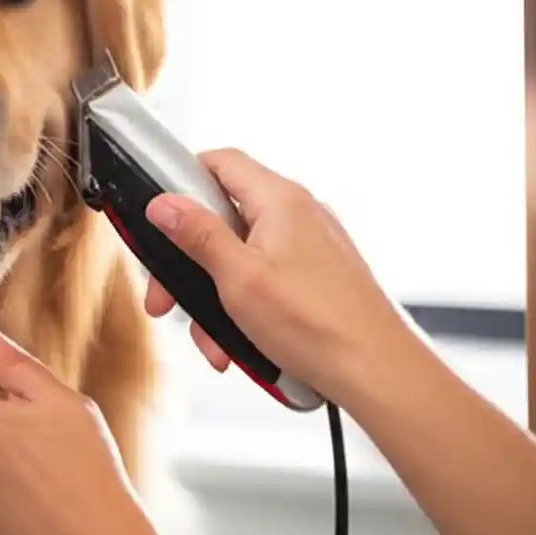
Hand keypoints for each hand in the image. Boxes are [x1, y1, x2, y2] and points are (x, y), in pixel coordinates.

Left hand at [0, 318, 167, 534]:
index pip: (0, 389)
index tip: (57, 420)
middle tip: (62, 443)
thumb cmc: (86, 465)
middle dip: (24, 426)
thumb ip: (11, 361)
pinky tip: (49, 491)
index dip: (33, 401)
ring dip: (22, 454)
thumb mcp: (57, 397)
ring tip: (58, 469)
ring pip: (0, 450)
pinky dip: (22, 482)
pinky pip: (3, 480)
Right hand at [143, 148, 413, 405]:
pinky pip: (263, 282)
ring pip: (239, 259)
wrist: (377, 372)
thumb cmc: (319, 326)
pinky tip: (242, 345)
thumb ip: (197, 235)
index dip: (181, 182)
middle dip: (190, 264)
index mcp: (280, 200)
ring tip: (216, 341)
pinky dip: (244, 310)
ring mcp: (309, 246)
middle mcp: (298, 214)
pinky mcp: (315, 276)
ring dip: (216, 299)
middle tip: (169, 299)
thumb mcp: (238, 279)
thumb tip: (164, 204)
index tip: (157, 219)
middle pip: (222, 219)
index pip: (219, 162)